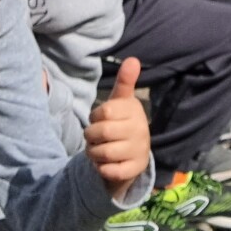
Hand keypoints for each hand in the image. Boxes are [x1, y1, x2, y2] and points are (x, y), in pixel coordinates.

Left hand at [86, 58, 151, 192]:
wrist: (134, 153)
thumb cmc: (122, 121)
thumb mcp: (120, 101)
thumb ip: (125, 81)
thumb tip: (133, 59)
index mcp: (135, 110)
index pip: (104, 111)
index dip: (94, 117)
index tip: (98, 119)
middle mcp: (140, 130)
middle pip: (102, 132)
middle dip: (90, 136)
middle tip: (93, 137)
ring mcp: (139, 150)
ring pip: (104, 153)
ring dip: (93, 153)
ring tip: (97, 150)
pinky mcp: (136, 169)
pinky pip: (111, 171)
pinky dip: (101, 169)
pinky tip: (105, 164)